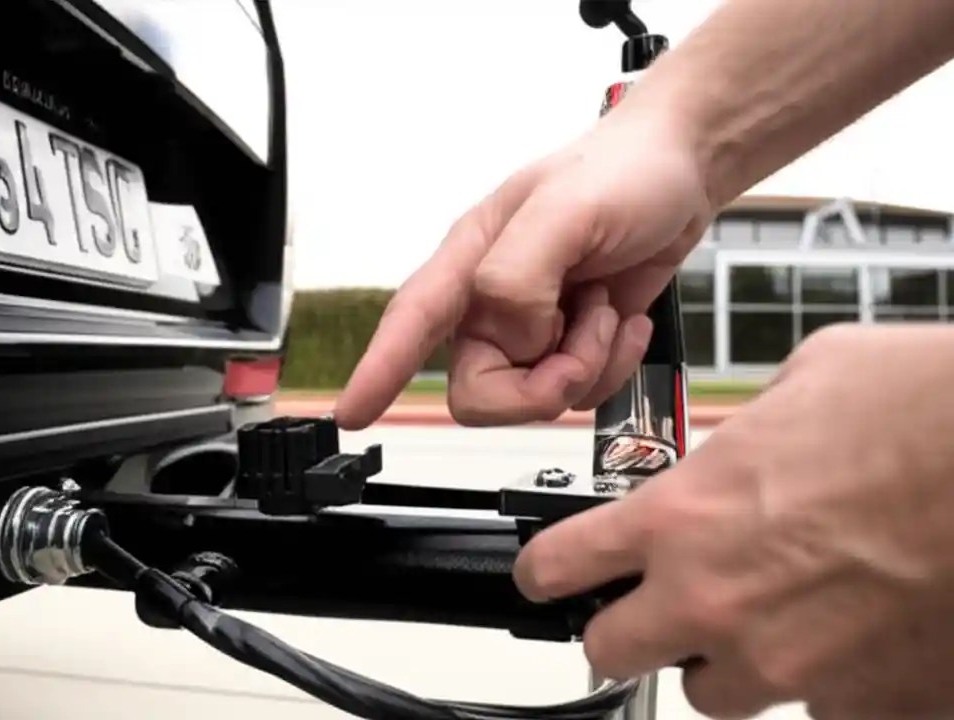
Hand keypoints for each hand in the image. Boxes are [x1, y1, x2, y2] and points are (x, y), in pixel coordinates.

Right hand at [334, 106, 713, 428]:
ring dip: (585, 364)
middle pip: (478, 389)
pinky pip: (579, 391)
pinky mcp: (573, 342)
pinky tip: (621, 319)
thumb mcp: (566, 208)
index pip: (410, 323)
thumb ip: (519, 274)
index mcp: (470, 261)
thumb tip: (512, 335)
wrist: (686, 168)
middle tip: (575, 346)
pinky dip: (612, 365)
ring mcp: (533, 326)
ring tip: (604, 308)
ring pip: (534, 398)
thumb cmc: (625, 168)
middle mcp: (490, 301)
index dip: (377, 371)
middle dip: (536, 386)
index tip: (351, 414)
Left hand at [516, 324, 953, 718]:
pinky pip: (818, 708)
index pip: (559, 565)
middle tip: (654, 606)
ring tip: (771, 614)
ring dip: (725, 658)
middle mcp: (716, 600)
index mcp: (684, 516)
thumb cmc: (923, 411)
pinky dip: (826, 679)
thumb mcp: (806, 383)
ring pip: (713, 692)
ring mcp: (787, 664)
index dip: (544, 572)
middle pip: (610, 654)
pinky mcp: (866, 704)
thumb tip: (746, 440)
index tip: (546, 576)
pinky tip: (855, 634)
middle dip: (624, 630)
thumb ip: (748, 430)